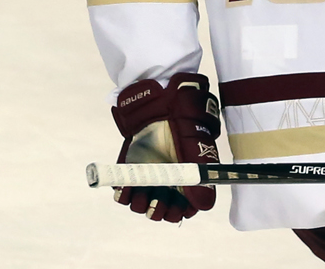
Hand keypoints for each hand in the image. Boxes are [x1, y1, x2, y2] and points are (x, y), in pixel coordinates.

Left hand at [110, 74, 221, 222]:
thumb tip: (202, 207)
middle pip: (161, 212)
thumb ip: (200, 180)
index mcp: (186, 185)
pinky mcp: (130, 171)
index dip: (177, 214)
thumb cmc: (183, 130)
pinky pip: (123, 192)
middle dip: (158, 210)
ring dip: (140, 204)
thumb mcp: (195, 153)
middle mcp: (166, 186)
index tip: (174, 210)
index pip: (182, 212)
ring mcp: (147, 180)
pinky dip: (122, 194)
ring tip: (141, 193)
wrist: (160, 111)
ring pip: (141, 205)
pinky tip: (123, 190)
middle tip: (156, 199)